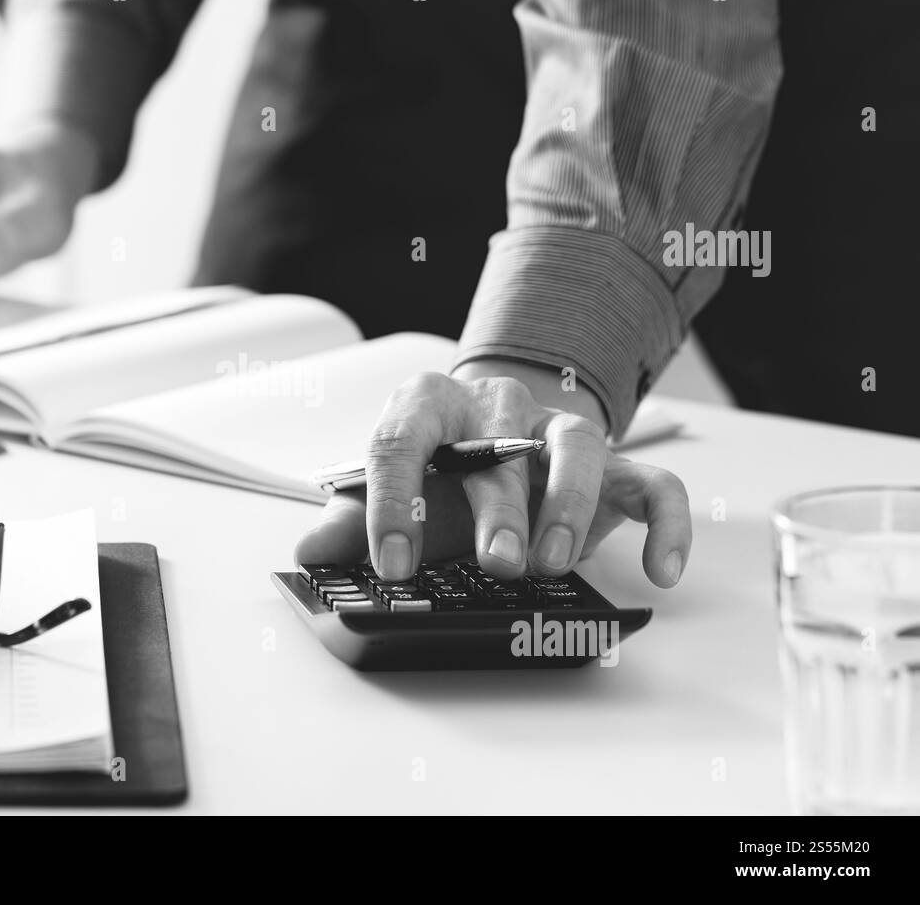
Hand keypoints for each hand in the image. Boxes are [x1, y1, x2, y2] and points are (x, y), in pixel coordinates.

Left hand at [295, 363, 690, 587]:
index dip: (392, 501)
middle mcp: (496, 409)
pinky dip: (666, 524)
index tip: (391, 562)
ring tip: (553, 562)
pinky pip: (655, 484)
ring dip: (568, 503)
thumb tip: (311, 549)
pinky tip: (661, 570)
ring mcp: (557, 432)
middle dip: (498, 507)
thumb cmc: (443, 472)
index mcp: (430, 406)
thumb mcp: (396, 494)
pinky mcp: (613, 466)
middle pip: (499, 445)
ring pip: (576, 446)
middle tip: (495, 562)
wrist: (499, 439)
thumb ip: (352, 521)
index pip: (402, 439)